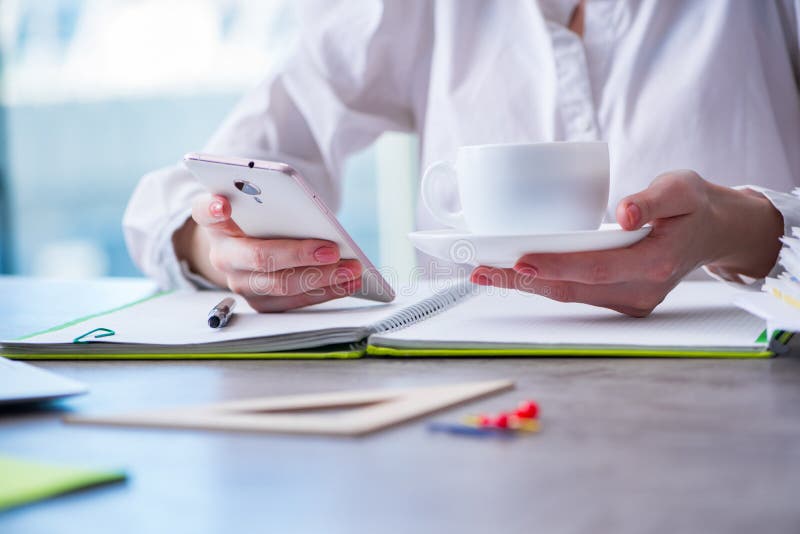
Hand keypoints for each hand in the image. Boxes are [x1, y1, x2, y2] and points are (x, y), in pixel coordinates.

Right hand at [173, 194, 362, 311]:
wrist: (248, 244)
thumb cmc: (261, 217)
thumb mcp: (260, 201)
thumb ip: (273, 199)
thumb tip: (312, 213)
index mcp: (215, 220)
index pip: (205, 211)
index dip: (213, 209)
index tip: (224, 205)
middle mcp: (221, 254)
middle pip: (258, 257)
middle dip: (298, 254)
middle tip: (332, 250)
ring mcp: (238, 282)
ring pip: (280, 285)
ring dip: (322, 277)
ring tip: (353, 268)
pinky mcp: (259, 302)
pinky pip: (292, 302)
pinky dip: (325, 291)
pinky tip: (349, 281)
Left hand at [470, 171, 783, 316]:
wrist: (714, 230)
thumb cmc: (694, 205)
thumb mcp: (681, 188)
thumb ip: (653, 200)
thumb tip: (623, 213)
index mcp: (657, 261)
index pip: (597, 268)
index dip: (556, 266)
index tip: (520, 260)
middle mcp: (641, 289)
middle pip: (571, 289)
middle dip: (522, 280)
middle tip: (480, 268)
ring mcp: (631, 300)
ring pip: (569, 295)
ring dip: (526, 284)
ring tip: (485, 270)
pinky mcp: (621, 300)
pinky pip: (575, 293)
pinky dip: (544, 283)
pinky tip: (515, 272)